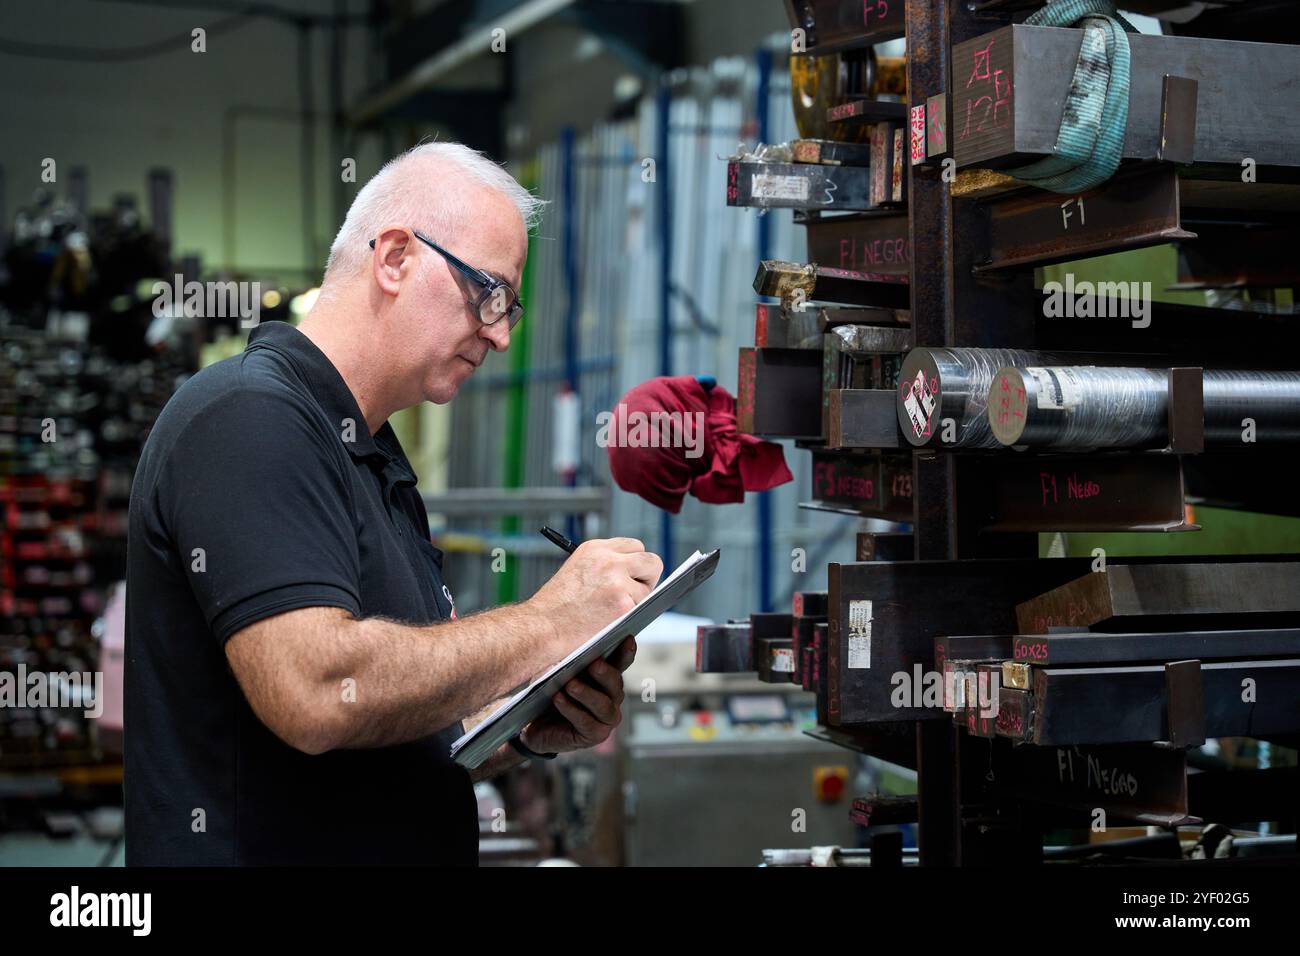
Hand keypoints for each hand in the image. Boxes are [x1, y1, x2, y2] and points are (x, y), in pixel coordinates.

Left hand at [520, 636, 636, 754]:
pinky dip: (572, 710)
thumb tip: (566, 656)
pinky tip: (559, 699)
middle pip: (615, 684)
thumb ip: (566, 664)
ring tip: (570, 684)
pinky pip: (587, 723)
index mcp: (605, 678)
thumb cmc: (546, 695)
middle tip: (594, 663)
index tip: (627, 638)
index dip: (625, 652)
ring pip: (604, 706)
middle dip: (605, 673)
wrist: (531, 726)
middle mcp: (611, 698)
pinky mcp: (595, 735)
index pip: (619, 663)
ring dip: (587, 694)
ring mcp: (606, 719)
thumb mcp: (554, 674)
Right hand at [527, 538, 661, 656]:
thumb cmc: (555, 607)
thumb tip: (632, 573)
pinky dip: (631, 616)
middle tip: (634, 593)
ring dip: (638, 598)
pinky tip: (612, 619)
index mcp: (595, 549)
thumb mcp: (577, 571)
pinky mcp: (623, 603)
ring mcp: (617, 580)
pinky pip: (642, 607)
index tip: (632, 576)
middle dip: (647, 577)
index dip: (635, 564)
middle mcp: (608, 559)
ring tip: (614, 609)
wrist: (541, 627)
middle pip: (650, 560)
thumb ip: (604, 566)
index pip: (635, 546)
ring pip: (649, 586)